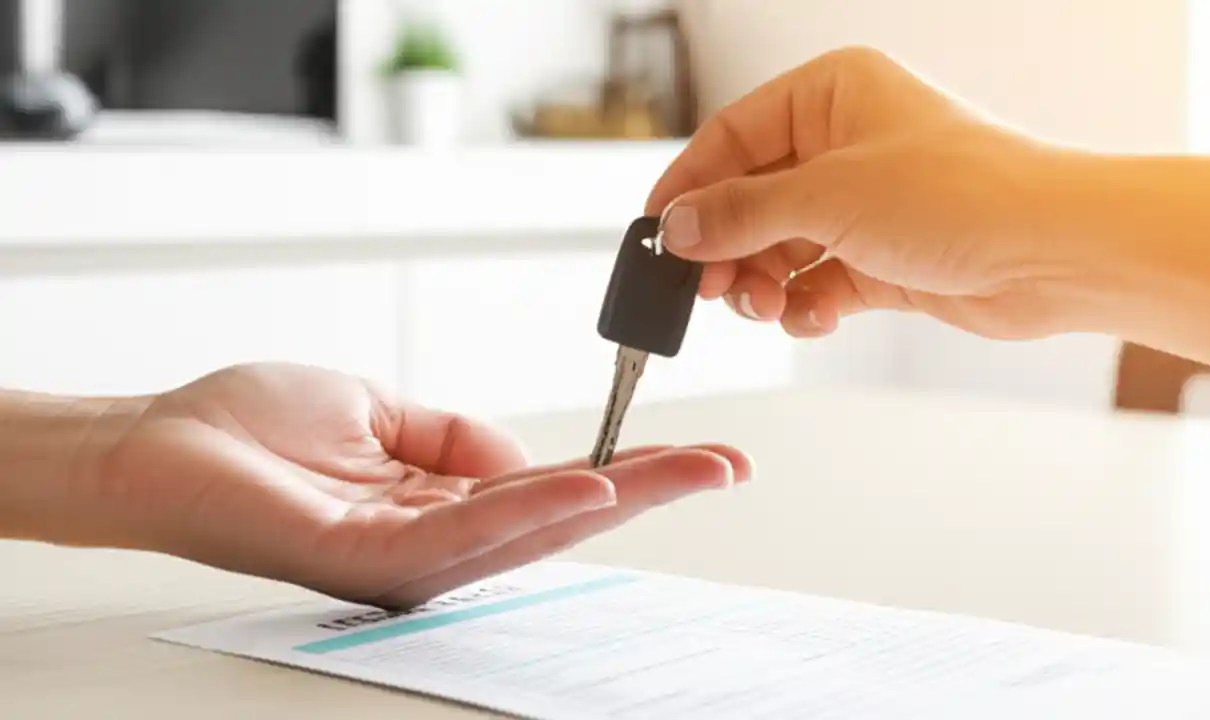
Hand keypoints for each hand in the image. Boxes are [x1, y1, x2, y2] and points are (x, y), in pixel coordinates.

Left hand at [87, 363, 748, 607]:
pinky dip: (529, 514)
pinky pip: (460, 539)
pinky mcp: (365, 555)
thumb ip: (458, 435)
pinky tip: (584, 491)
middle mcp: (435, 540)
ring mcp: (404, 554)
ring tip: (684, 471)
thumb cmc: (255, 428)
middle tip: (726, 466)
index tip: (696, 450)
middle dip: (650, 491)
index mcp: (443, 504)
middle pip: (560, 519)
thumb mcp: (383, 409)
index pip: (553, 490)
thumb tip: (525, 455)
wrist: (160, 441)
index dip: (629, 470)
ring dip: (613, 502)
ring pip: (528, 534)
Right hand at [647, 47, 1089, 340]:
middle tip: (708, 286)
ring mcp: (866, 203)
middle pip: (751, 197)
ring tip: (767, 306)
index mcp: (832, 93)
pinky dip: (806, 304)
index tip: (657, 235)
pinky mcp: (885, 257)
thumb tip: (675, 228)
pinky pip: (819, 281)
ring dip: (764, 282)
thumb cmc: (960, 193)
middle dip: (728, 246)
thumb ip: (740, 213)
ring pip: (780, 245)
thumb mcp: (827, 195)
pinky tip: (813, 316)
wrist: (1056, 253)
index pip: (732, 136)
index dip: (689, 186)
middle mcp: (847, 142)